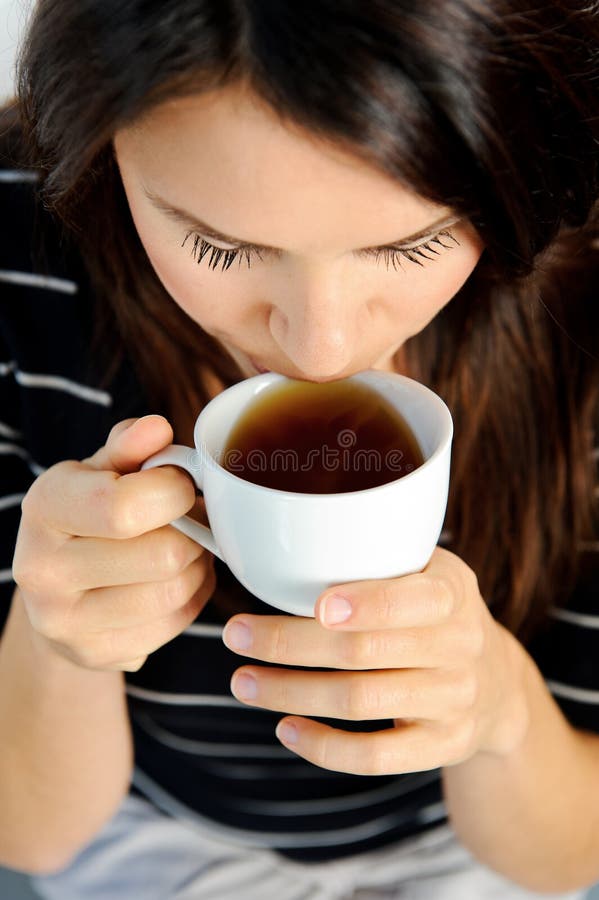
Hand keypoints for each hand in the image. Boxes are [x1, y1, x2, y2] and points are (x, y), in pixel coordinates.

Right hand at [12, 416, 215, 671]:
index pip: (125, 507)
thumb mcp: (101, 471)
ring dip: (199, 565)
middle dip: (194, 532)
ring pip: (175, 592)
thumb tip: (158, 428)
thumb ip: (130, 446)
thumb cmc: (90, 514)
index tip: (179, 487)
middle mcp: (43, 569)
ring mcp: (65, 621)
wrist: (56, 589)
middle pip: (163, 555)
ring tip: (189, 546)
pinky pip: (175, 624)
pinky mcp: (95, 654)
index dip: (175, 492)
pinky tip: (179, 578)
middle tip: (193, 520)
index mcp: (45, 508)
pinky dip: (193, 597)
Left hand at [222, 547, 529, 774]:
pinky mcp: (442, 746)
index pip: (408, 601)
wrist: (496, 682)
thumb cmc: (433, 613)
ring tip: (243, 682)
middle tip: (235, 635)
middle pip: (363, 652)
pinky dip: (324, 747)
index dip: (365, 604)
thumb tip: (277, 542)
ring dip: (290, 692)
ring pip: (359, 702)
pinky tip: (286, 728)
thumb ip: (377, 558)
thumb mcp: (427, 572)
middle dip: (288, 644)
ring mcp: (454, 701)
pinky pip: (375, 757)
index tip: (316, 604)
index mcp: (451, 592)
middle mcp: (459, 646)